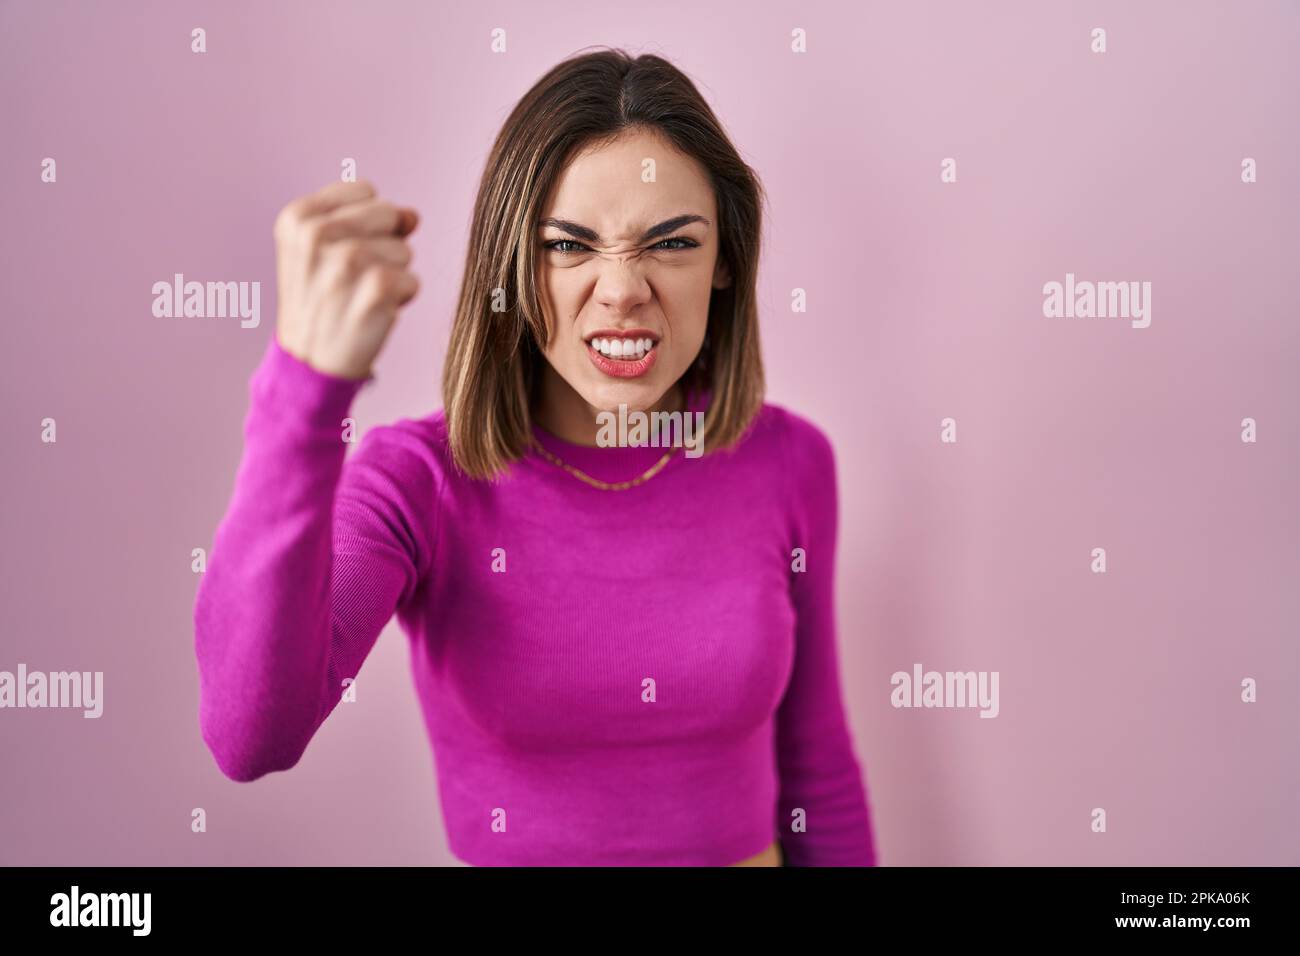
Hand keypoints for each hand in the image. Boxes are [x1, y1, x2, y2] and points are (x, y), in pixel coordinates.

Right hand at [272, 180, 419, 379]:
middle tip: (352, 281)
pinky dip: (401, 299)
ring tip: (358, 298)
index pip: (366, 192)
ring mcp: (347, 261)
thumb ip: (367, 221)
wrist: (309, 363)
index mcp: (297, 218)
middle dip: (383, 247)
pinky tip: (373, 313)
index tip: (340, 255)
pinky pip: (413, 281)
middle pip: (389, 215)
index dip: (366, 225)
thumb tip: (412, 215)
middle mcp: (317, 235)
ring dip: (392, 277)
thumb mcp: (323, 252)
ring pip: (404, 250)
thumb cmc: (322, 302)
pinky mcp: (378, 287)